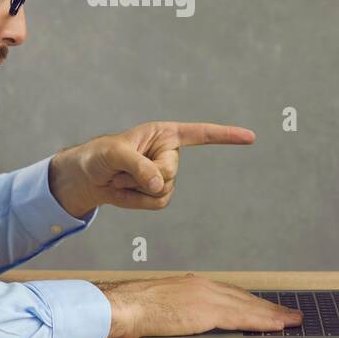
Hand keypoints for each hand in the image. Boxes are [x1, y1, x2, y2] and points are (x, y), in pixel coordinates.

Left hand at [49, 121, 255, 216]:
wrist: (87, 178)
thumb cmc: (98, 156)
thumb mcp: (113, 154)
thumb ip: (137, 166)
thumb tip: (158, 183)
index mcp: (164, 134)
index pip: (201, 134)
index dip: (226, 135)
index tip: (251, 137)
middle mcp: (169, 153)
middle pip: (171, 172)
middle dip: (143, 175)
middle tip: (120, 170)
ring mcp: (164, 175)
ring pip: (164, 191)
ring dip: (136, 189)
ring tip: (120, 178)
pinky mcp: (158, 193)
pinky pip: (157, 204)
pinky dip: (136, 202)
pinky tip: (122, 191)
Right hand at [94, 275, 303, 337]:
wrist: (121, 306)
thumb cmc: (132, 309)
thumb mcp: (160, 306)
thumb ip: (177, 312)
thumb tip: (184, 322)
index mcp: (191, 285)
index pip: (229, 294)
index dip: (250, 302)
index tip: (266, 307)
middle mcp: (202, 286)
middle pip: (243, 297)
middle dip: (268, 306)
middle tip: (289, 313)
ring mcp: (205, 296)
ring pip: (247, 306)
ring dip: (272, 314)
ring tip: (290, 320)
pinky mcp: (205, 310)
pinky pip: (241, 317)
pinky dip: (262, 321)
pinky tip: (275, 326)